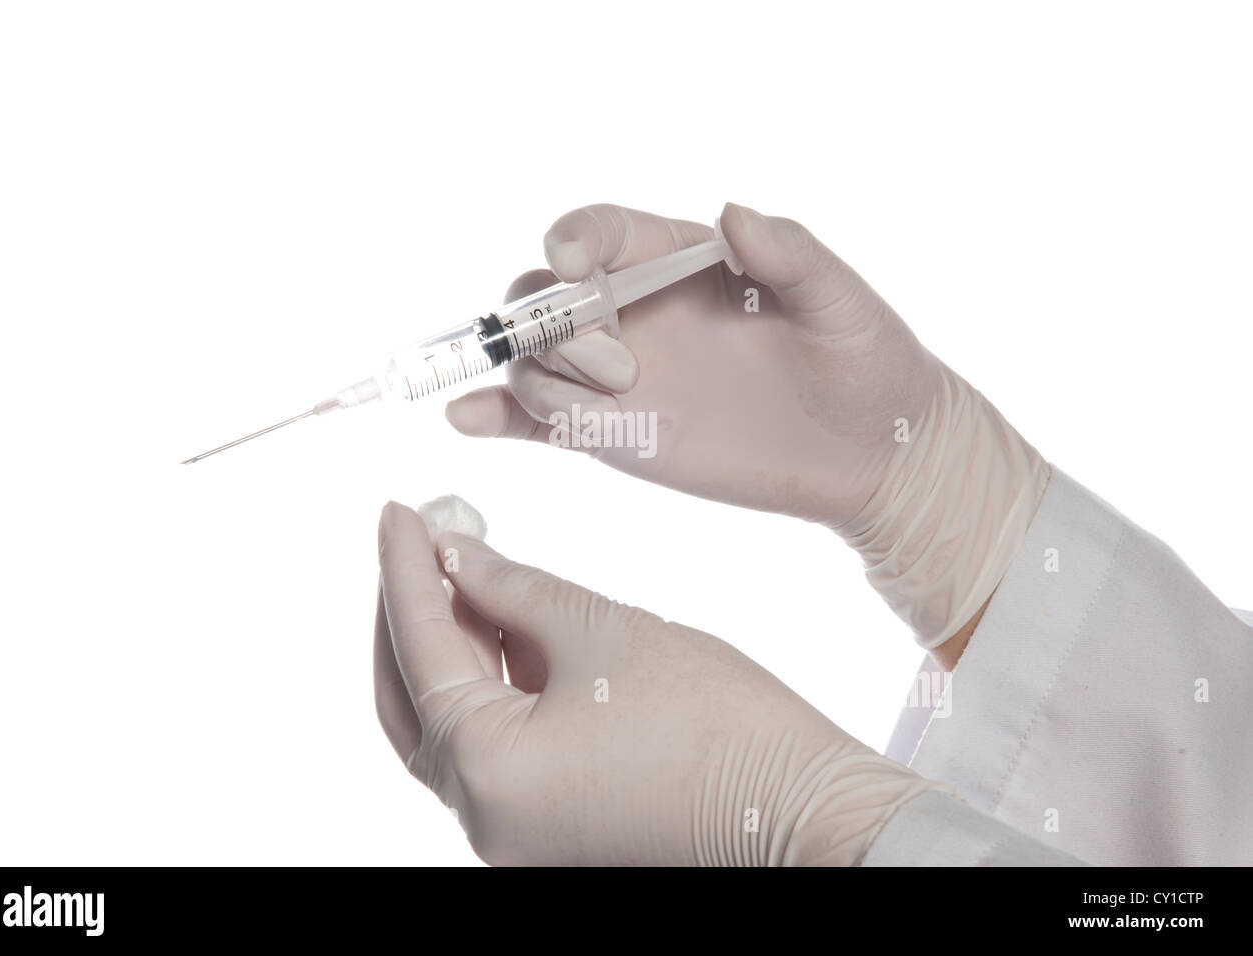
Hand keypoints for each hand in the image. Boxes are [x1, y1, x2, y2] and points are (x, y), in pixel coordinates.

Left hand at [373, 502, 950, 865]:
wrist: (802, 809)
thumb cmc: (716, 722)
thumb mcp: (601, 630)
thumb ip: (513, 587)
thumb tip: (457, 555)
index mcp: (486, 771)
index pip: (420, 650)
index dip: (405, 569)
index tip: (399, 510)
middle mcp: (484, 816)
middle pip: (416, 698)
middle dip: (414, 613)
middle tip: (421, 540)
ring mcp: (516, 828)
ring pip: (455, 721)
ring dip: (457, 643)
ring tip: (469, 564)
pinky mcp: (551, 823)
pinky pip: (497, 744)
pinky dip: (495, 682)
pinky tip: (508, 619)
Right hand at [444, 203, 1048, 647]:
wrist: (872, 453)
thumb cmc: (865, 361)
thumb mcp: (840, 299)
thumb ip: (789, 252)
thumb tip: (733, 211)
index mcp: (678, 263)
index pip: (600, 234)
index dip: (573, 239)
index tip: (573, 262)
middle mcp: (635, 315)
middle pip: (542, 298)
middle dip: (552, 322)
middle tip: (621, 365)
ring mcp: (619, 378)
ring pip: (532, 361)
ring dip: (542, 376)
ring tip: (616, 400)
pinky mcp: (614, 436)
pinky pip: (536, 423)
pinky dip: (495, 418)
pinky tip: (467, 420)